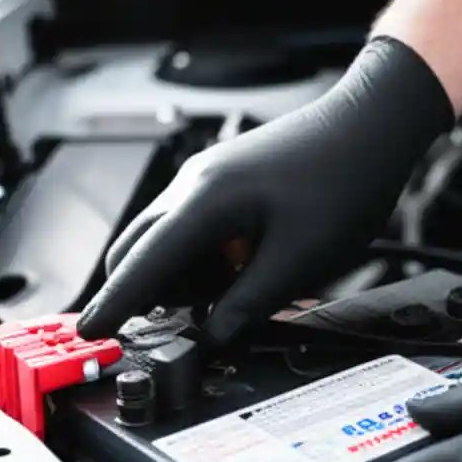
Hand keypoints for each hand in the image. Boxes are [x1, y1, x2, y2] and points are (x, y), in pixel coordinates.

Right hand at [77, 37, 453, 342]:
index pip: (143, 264)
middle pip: (139, 249)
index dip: (115, 303)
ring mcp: (206, 178)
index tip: (90, 332)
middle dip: (147, 293)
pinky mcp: (225, 180)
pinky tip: (244, 271)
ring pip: (167, 239)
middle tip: (175, 328)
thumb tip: (213, 337)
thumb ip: (248, 303)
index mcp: (205, 203)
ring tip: (236, 296)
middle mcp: (193, 185)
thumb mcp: (298, 260)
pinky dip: (204, 257)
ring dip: (184, 276)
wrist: (371, 124)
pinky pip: (193, 226)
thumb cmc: (342, 182)